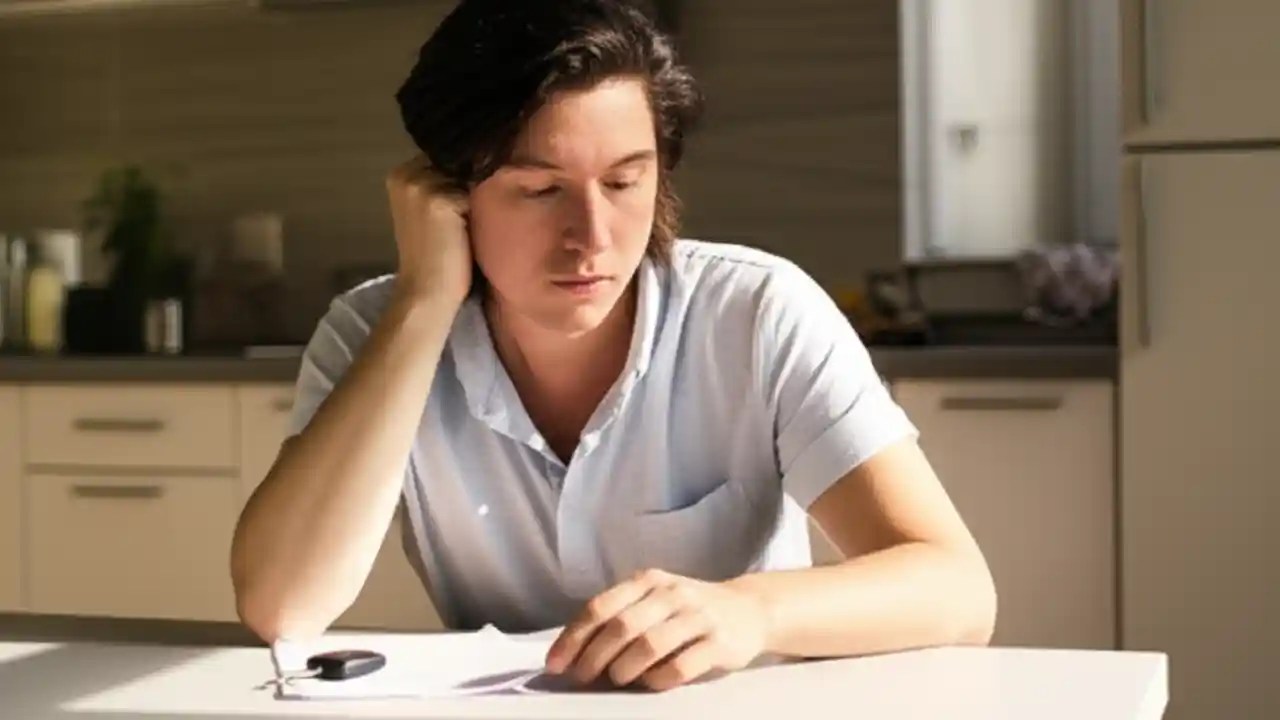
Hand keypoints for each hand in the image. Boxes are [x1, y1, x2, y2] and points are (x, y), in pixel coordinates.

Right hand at [384, 153, 471, 303]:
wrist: (427, 291)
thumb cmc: (436, 254)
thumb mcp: (431, 210)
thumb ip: (442, 183)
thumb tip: (478, 158)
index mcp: (400, 173)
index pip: (443, 156)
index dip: (462, 172)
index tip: (467, 197)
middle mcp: (406, 173)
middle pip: (456, 161)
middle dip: (470, 179)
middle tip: (470, 212)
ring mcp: (420, 185)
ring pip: (468, 175)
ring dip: (478, 194)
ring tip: (473, 222)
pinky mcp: (438, 200)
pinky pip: (475, 191)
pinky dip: (481, 209)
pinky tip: (473, 230)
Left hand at [544, 569, 771, 690]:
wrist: (749, 609)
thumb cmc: (688, 610)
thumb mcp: (654, 600)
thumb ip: (621, 616)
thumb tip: (574, 654)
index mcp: (648, 581)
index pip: (600, 607)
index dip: (573, 638)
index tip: (555, 664)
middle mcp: (672, 593)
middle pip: (621, 627)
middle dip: (594, 657)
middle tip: (582, 678)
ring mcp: (698, 616)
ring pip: (650, 644)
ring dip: (624, 668)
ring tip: (616, 680)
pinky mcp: (719, 642)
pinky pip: (681, 665)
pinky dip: (658, 679)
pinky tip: (650, 684)